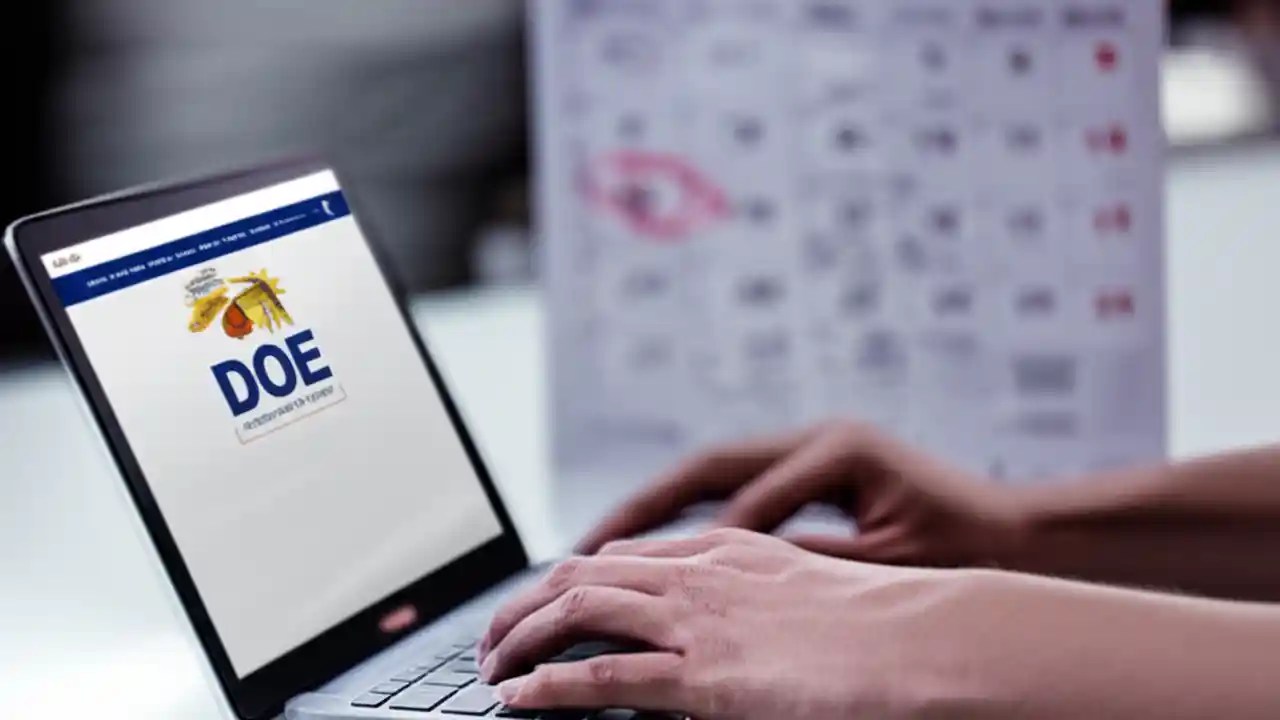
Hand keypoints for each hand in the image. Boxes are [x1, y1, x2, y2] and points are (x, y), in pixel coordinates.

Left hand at [479, 529, 979, 718]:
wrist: (925, 641)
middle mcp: (700, 573)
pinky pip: (604, 676)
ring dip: (519, 637)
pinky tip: (519, 697)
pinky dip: (549, 685)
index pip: (622, 555)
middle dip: (524, 602)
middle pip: (582, 572)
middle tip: (494, 635)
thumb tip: (722, 620)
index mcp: (725, 550)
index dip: (567, 577)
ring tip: (490, 665)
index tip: (539, 602)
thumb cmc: (882, 624)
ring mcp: (698, 621)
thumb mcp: (804, 587)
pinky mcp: (704, 677)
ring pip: (577, 612)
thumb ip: (750, 594)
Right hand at [577, 421, 1025, 567]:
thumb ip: (815, 569)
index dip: (701, 544)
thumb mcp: (889, 566)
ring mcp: (810, 447)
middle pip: (708, 464)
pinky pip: (733, 486)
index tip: (648, 581)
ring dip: (656, 506)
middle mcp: (817, 437)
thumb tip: (739, 591)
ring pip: (711, 471)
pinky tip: (657, 545)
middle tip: (587, 546)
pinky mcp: (810, 467)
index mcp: (841, 449)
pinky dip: (691, 513)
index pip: (751, 499)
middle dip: (644, 506)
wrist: (1017, 534)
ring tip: (601, 545)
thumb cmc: (967, 550)